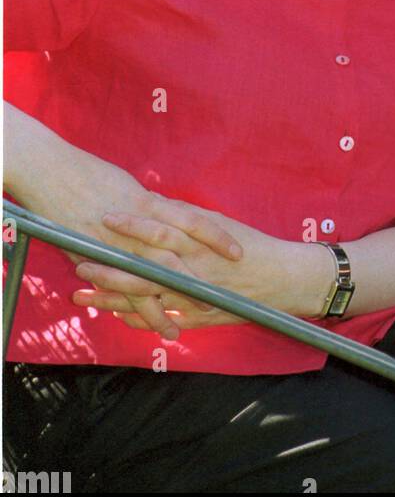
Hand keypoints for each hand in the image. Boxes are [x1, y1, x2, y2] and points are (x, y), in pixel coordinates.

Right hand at [23, 138, 241, 338]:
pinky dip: (147, 309)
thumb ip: (148, 204)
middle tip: (233, 293)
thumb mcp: (127, 187)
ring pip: (162, 276)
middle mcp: (143, 224)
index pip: (195, 220)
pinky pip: (132, 288)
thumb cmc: (89, 175)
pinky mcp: (105, 255)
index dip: (218, 236)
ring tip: (199, 318)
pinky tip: (161, 324)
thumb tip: (168, 211)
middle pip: (185, 252)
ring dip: (181, 299)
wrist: (53, 172)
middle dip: (209, 274)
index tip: (239, 252)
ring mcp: (125, 241)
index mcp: (152, 203)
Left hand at [71, 205, 302, 332]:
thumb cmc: (253, 246)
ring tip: (82, 293)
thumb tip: (153, 203)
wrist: (284, 278)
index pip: (160, 229)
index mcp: (200, 242)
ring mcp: (195, 296)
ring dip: (112, 296)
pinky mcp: (199, 317)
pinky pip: (161, 319)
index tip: (105, 216)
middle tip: (80, 261)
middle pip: (145, 268)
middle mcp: (195, 270)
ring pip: (146, 298)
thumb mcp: (220, 225)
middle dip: (110, 266)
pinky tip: (112, 315)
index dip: (131, 224)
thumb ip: (186, 218)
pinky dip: (136, 318)